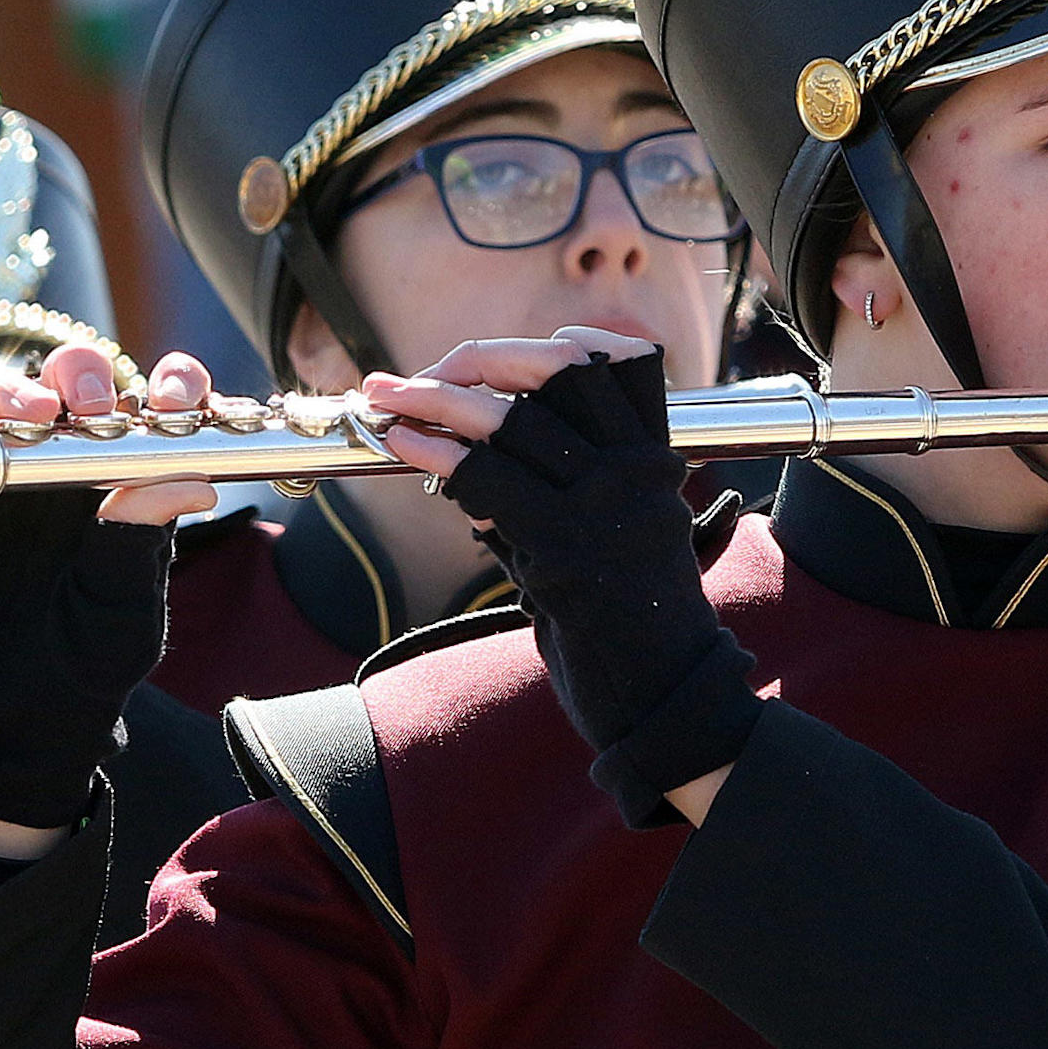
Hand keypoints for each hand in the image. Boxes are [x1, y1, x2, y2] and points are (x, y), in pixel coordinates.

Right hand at [0, 343, 216, 853]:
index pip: (157, 422)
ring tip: (33, 413)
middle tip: (92, 401)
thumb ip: (140, 546)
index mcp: (129, 493)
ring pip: (13, 404)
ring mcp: (5, 481)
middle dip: (86, 375)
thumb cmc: (78, 674)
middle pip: (79, 392)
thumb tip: (194, 482)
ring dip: (24, 392)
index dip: (173, 392)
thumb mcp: (121, 616)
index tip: (180, 396)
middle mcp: (69, 475)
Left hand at [369, 329, 756, 827]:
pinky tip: (401, 441)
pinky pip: (484, 478)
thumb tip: (468, 447)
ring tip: (385, 397)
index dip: (537, 350)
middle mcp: (637, 470)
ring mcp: (605, 507)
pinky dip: (433, 451)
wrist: (662, 698)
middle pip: (552, 374)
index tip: (478, 357)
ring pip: (509, 420)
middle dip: (471, 362)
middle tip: (411, 373)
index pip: (610, 363)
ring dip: (432, 399)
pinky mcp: (566, 551)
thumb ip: (556, 486)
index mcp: (656, 457)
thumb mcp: (608, 533)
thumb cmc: (625, 620)